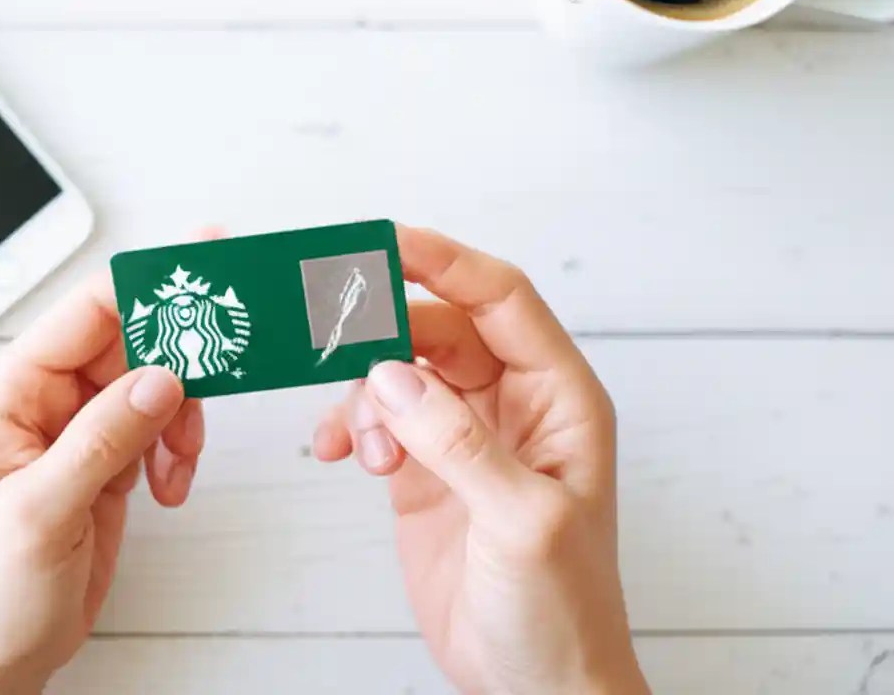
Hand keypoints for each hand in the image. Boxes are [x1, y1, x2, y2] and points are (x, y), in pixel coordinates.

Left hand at [0, 275, 204, 694]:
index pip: (84, 315)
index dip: (145, 288)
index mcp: (8, 393)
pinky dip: (178, 449)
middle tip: (224, 365)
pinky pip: (158, 426)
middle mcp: (43, 401)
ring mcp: (78, 429)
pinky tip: (170, 485)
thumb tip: (159, 378)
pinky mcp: (106, 459)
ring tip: (178, 465)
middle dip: (179, 361)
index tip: (202, 279)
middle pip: (130, 342)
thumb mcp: (40, 512)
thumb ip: (102, 438)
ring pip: (154, 384)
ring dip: (181, 418)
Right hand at [313, 226, 648, 693]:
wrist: (534, 683)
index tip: (381, 243)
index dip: (443, 262)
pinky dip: (350, 425)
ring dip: (364, 395)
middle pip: (438, 328)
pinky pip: (377, 418)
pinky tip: (341, 453)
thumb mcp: (522, 523)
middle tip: (330, 337)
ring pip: (400, 371)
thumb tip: (394, 374)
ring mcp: (464, 436)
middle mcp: (512, 405)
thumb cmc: (563, 610)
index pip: (500, 300)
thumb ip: (460, 443)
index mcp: (559, 398)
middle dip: (383, 332)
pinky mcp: (425, 469)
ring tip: (364, 449)